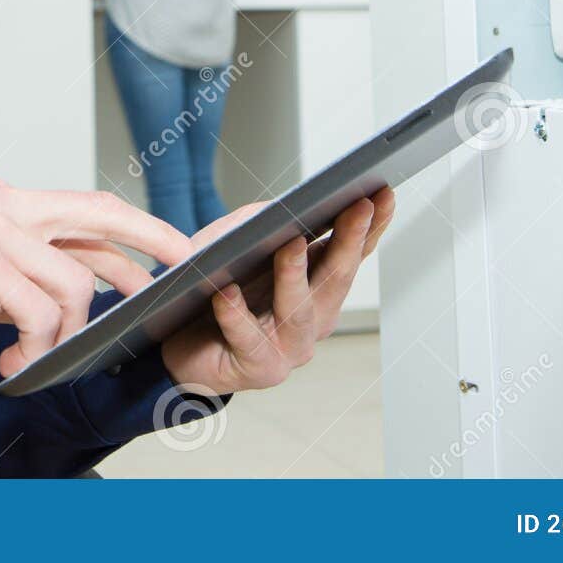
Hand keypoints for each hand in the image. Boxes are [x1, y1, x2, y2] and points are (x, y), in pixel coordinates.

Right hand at [0, 179, 191, 377]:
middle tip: (181, 270)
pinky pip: (41, 313)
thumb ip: (23, 270)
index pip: (86, 207)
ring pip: (73, 281)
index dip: (134, 229)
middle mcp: (4, 205)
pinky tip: (6, 364)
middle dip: (151, 241)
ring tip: (27, 358)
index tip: (168, 250)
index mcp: (4, 202)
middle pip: (100, 213)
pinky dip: (34, 348)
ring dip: (63, 333)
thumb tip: (72, 297)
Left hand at [160, 187, 394, 395]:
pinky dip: (236, 314)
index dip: (370, 225)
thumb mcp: (237, 244)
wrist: (179, 343)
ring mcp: (289, 347)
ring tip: (292, 244)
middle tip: (357, 207)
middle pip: (334, 278)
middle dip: (348, 240)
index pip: (351, 254)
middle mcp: (313, 320)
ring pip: (298, 312)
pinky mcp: (256, 368)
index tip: (383, 194)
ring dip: (294, 276)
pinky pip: (247, 339)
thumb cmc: (213, 290)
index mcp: (317, 288)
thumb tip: (285, 204)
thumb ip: (262, 224)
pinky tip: (226, 292)